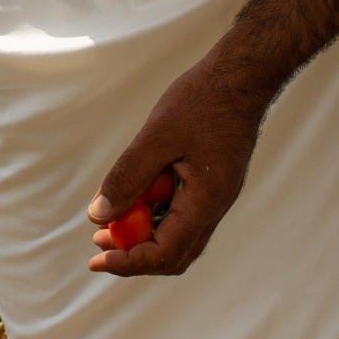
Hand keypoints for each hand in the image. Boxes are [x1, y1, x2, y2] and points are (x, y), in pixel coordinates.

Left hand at [88, 0, 338, 277]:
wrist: (242, 76)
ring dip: (142, 234)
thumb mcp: (157, 136)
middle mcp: (214, 207)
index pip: (165, 253)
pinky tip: (132, 195)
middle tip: (97, 243)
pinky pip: (181, 213)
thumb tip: (98, 215)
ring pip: (177, 235)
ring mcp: (215, 197)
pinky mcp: (211, 184)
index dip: (128, 262)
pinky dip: (154, 213)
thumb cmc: (202, 100)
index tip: (96, 259)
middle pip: (173, 254)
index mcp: (206, 201)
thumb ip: (128, 176)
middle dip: (133, 254)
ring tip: (106, 222)